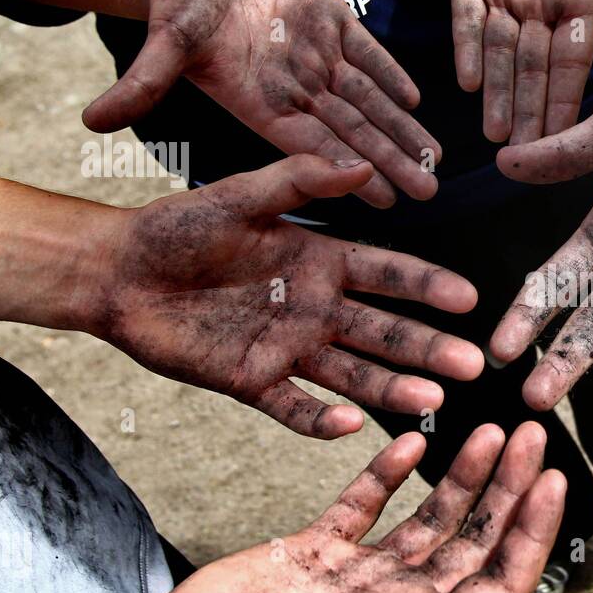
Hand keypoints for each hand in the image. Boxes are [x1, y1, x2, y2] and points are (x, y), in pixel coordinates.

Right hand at [83, 0, 439, 207]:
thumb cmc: (179, 4)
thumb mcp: (165, 41)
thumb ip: (145, 83)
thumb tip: (93, 121)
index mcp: (264, 104)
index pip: (314, 147)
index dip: (349, 172)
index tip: (382, 198)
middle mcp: (297, 90)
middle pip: (353, 133)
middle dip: (392, 162)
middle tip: (429, 193)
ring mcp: (318, 59)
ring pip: (369, 101)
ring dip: (402, 128)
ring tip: (435, 158)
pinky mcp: (332, 23)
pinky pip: (368, 55)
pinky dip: (392, 74)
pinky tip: (417, 100)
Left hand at [95, 155, 483, 437]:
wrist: (118, 273)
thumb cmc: (178, 228)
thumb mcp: (239, 194)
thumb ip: (300, 180)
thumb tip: (363, 165)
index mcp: (321, 261)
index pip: (388, 275)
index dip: (428, 287)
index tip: (469, 299)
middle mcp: (316, 309)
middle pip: (385, 333)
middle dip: (429, 349)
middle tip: (474, 365)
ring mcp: (288, 349)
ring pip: (354, 375)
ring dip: (394, 389)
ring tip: (434, 402)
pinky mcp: (254, 382)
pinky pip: (295, 408)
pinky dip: (322, 420)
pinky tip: (352, 426)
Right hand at [144, 422, 564, 592]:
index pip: (499, 580)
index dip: (530, 531)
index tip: (552, 477)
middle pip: (471, 541)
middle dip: (506, 489)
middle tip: (530, 433)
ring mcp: (359, 579)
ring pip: (427, 520)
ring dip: (460, 476)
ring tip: (489, 430)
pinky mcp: (316, 553)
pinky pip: (365, 507)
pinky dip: (387, 475)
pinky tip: (409, 440)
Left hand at [448, 0, 592, 143]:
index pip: (575, 56)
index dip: (569, 96)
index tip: (569, 135)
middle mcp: (543, 3)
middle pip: (536, 68)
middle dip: (532, 112)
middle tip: (529, 158)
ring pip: (500, 54)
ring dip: (499, 95)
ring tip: (497, 138)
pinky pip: (465, 19)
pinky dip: (466, 49)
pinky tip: (467, 83)